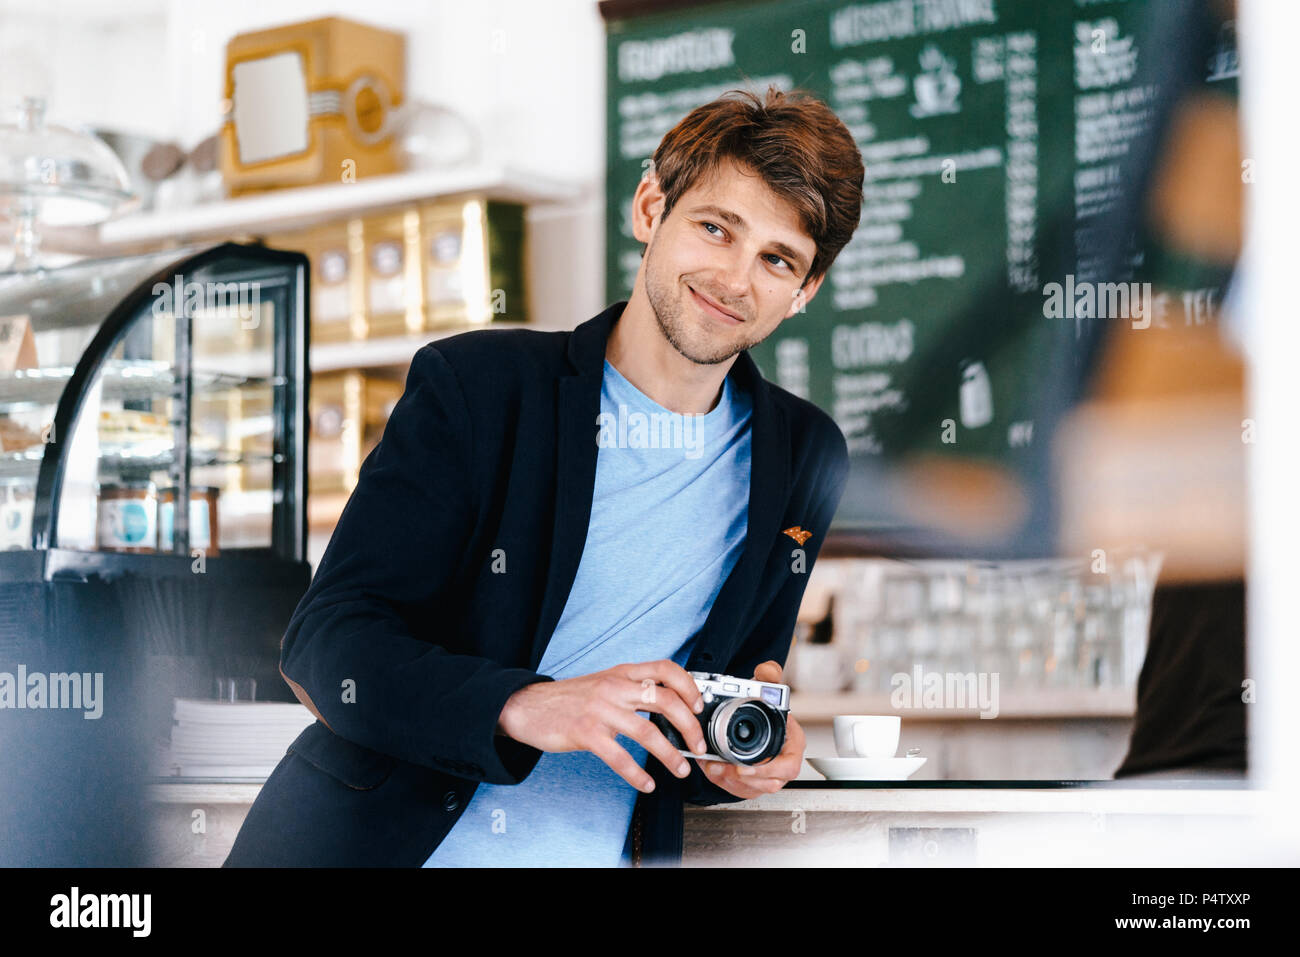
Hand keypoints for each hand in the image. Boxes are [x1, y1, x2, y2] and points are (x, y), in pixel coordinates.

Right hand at [497, 659, 708, 792]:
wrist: (528, 705)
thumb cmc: (569, 699)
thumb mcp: (604, 683)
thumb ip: (632, 689)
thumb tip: (668, 706)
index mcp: (622, 673)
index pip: (665, 669)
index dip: (688, 686)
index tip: (699, 706)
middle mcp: (614, 687)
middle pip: (665, 700)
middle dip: (689, 726)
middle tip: (696, 745)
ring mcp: (600, 709)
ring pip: (647, 731)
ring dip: (670, 755)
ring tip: (680, 769)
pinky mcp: (586, 733)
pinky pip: (619, 757)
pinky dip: (637, 774)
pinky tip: (646, 783)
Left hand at [696, 660, 804, 799]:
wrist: (753, 714)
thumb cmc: (765, 705)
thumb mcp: (767, 687)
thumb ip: (769, 675)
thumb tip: (767, 670)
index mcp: (792, 744)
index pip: (788, 767)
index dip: (769, 770)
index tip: (746, 766)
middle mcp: (782, 763)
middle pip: (768, 783)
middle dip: (743, 779)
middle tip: (723, 768)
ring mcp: (767, 774)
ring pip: (751, 788)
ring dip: (730, 781)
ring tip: (713, 767)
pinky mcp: (752, 781)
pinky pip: (739, 789)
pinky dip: (723, 781)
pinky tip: (711, 768)